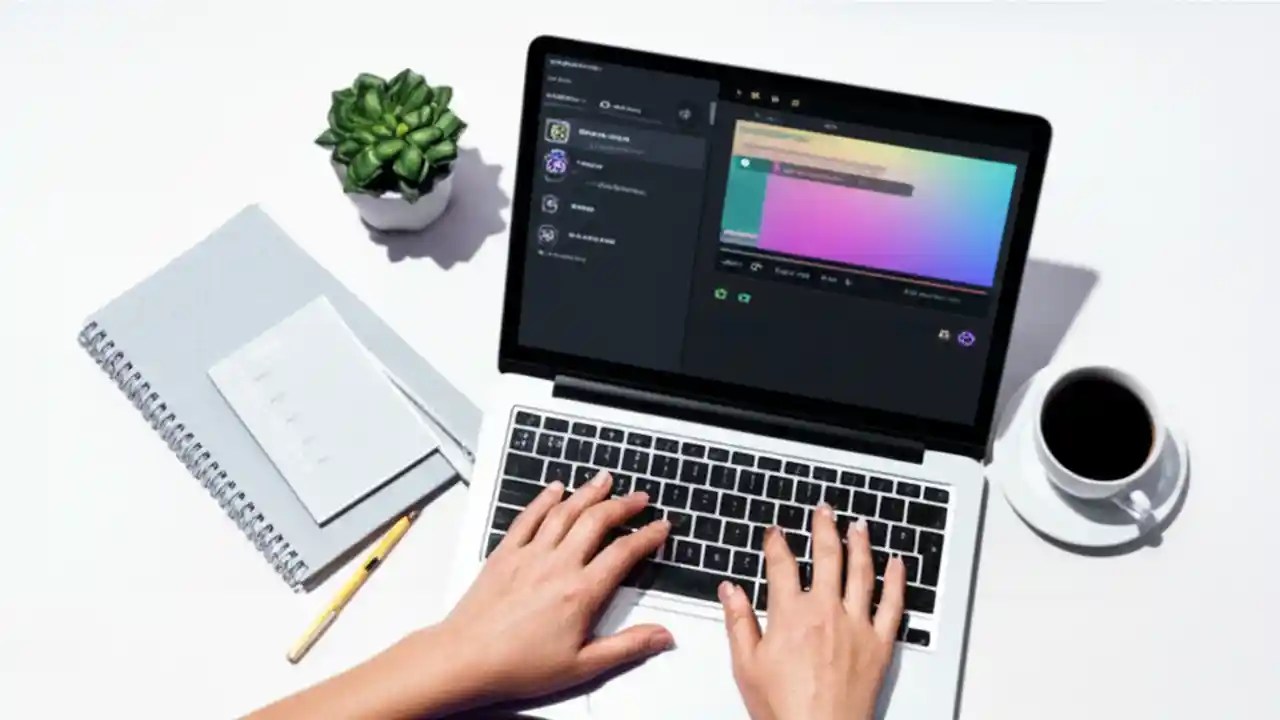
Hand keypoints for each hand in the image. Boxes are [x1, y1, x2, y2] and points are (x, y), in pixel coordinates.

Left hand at [246, 471, 671, 719]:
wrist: (466, 659)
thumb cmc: (519, 666)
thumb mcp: (583, 666)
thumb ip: (627, 647)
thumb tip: (663, 636)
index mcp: (581, 592)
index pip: (624, 553)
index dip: (648, 536)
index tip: (662, 526)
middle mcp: (558, 565)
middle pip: (597, 522)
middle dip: (623, 505)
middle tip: (640, 497)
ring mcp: (529, 555)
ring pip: (565, 512)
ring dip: (588, 493)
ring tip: (605, 480)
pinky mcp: (504, 554)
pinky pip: (527, 518)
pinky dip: (544, 500)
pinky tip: (555, 490)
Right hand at [719, 505, 905, 719]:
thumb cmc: (783, 708)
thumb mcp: (747, 665)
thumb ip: (739, 622)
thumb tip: (730, 590)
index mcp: (791, 614)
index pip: (781, 565)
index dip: (776, 544)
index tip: (775, 532)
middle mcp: (826, 611)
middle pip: (827, 556)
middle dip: (823, 528)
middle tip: (823, 511)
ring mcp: (857, 625)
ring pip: (861, 572)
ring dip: (859, 543)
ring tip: (858, 525)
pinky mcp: (880, 644)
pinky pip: (893, 604)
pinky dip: (896, 580)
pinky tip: (897, 563)